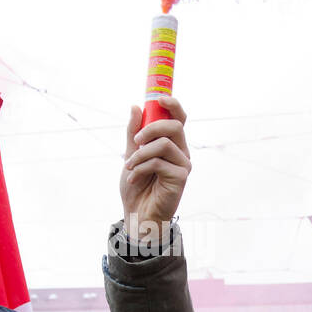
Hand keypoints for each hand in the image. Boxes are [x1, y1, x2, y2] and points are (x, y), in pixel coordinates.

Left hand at [120, 97, 189, 241]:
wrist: (137, 213)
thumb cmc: (136, 186)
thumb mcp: (130, 155)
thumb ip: (133, 133)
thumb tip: (135, 107)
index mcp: (172, 144)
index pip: (179, 118)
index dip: (173, 105)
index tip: (159, 98)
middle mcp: (181, 152)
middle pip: (174, 126)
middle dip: (151, 128)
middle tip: (135, 140)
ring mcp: (183, 165)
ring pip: (164, 144)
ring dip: (141, 153)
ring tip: (129, 165)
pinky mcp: (181, 177)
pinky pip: (159, 162)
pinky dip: (141, 168)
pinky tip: (133, 178)